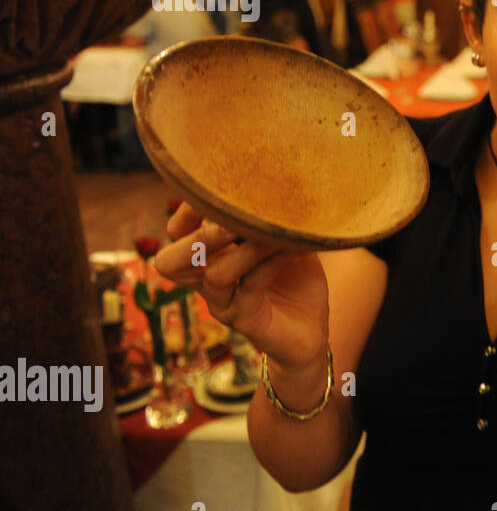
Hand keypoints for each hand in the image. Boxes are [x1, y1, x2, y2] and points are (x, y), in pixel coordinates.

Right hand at [154, 202, 329, 371]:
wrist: (312, 330)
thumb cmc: (295, 281)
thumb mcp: (285, 241)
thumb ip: (277, 216)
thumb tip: (286, 180)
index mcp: (208, 257)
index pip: (178, 230)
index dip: (192, 208)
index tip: (227, 186)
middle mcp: (205, 281)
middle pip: (170, 261)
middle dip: (196, 234)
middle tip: (228, 216)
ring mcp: (222, 303)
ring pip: (214, 274)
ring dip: (245, 246)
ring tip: (270, 227)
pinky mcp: (245, 320)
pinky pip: (250, 286)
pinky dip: (270, 262)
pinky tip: (291, 245)